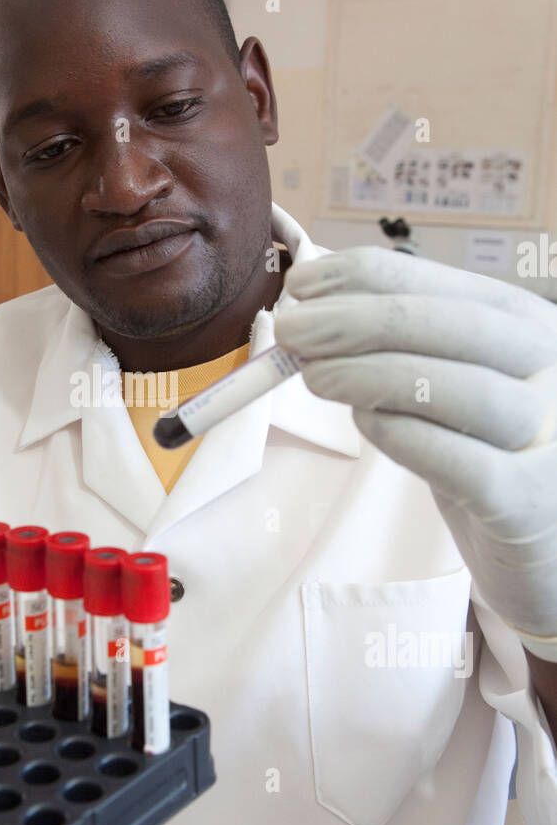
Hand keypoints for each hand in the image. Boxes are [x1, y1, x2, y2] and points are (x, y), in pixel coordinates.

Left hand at [275, 247, 556, 647]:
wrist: (547, 547)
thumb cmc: (492, 456)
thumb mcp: (460, 386)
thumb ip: (408, 349)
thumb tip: (317, 312)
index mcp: (531, 326)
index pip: (444, 285)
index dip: (366, 277)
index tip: (302, 282)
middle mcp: (553, 370)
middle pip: (452, 327)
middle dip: (359, 320)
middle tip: (293, 329)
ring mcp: (552, 436)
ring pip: (462, 391)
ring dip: (373, 375)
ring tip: (315, 376)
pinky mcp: (530, 502)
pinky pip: (464, 464)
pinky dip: (405, 436)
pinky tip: (364, 422)